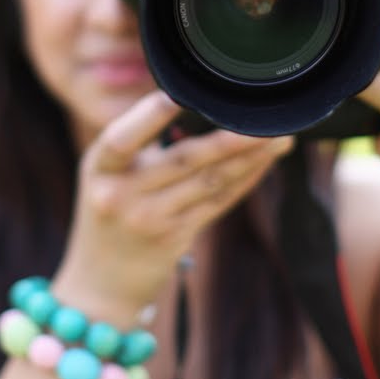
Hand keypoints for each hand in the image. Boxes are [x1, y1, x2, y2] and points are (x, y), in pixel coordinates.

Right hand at [53, 91, 293, 323]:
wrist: (100, 283)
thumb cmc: (110, 210)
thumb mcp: (106, 174)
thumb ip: (140, 142)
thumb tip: (200, 102)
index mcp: (98, 167)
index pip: (121, 138)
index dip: (148, 117)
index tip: (177, 95)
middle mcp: (120, 194)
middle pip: (184, 160)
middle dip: (229, 139)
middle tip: (264, 118)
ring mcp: (149, 219)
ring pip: (210, 181)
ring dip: (250, 158)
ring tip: (280, 138)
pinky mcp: (175, 237)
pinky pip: (218, 202)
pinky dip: (244, 180)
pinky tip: (265, 163)